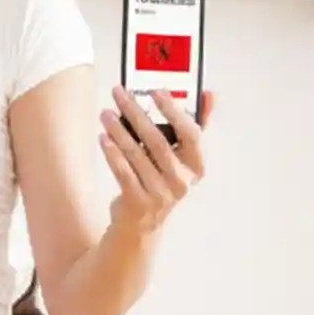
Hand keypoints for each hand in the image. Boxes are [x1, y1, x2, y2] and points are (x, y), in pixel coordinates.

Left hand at [100, 87, 215, 237]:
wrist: (141, 224)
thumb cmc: (161, 180)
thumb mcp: (181, 158)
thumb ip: (193, 125)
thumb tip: (209, 95)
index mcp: (196, 166)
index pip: (191, 134)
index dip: (174, 111)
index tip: (157, 90)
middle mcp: (181, 181)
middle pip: (158, 141)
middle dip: (136, 113)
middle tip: (120, 94)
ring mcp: (160, 194)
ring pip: (137, 155)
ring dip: (119, 130)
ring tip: (106, 113)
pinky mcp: (138, 202)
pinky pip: (123, 172)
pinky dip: (112, 154)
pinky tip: (104, 138)